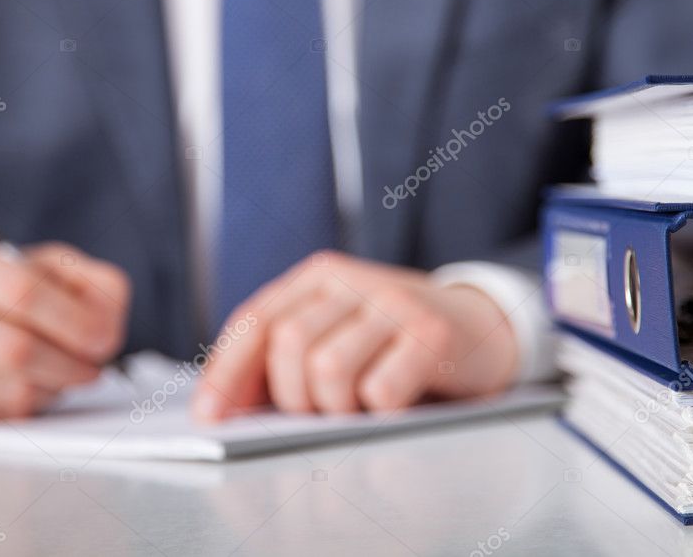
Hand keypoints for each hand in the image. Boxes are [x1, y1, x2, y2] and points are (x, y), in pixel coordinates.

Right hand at [0, 231, 130, 421]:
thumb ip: (93, 284)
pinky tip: (26, 389)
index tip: (102, 339)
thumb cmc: (1, 293)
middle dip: (69, 365)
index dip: (74, 322)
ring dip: (52, 389)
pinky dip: (26, 409)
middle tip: (89, 368)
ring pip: (10, 391)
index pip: (20, 292)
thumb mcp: (50, 268)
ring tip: (56, 374)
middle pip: (15, 349)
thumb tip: (104, 330)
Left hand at [192, 251, 517, 419]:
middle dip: (292, 397)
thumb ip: (288, 352)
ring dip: (336, 409)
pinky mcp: (431, 336)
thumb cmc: (395, 340)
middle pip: (288, 345)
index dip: (226, 372)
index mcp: (320, 275)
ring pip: (327, 369)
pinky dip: (378, 413)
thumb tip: (228, 403)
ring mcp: (395, 305)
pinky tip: (394, 403)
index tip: (210, 416)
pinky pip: (378, 391)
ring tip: (358, 407)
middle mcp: (355, 281)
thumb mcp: (339, 330)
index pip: (256, 321)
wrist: (482, 327)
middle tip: (319, 411)